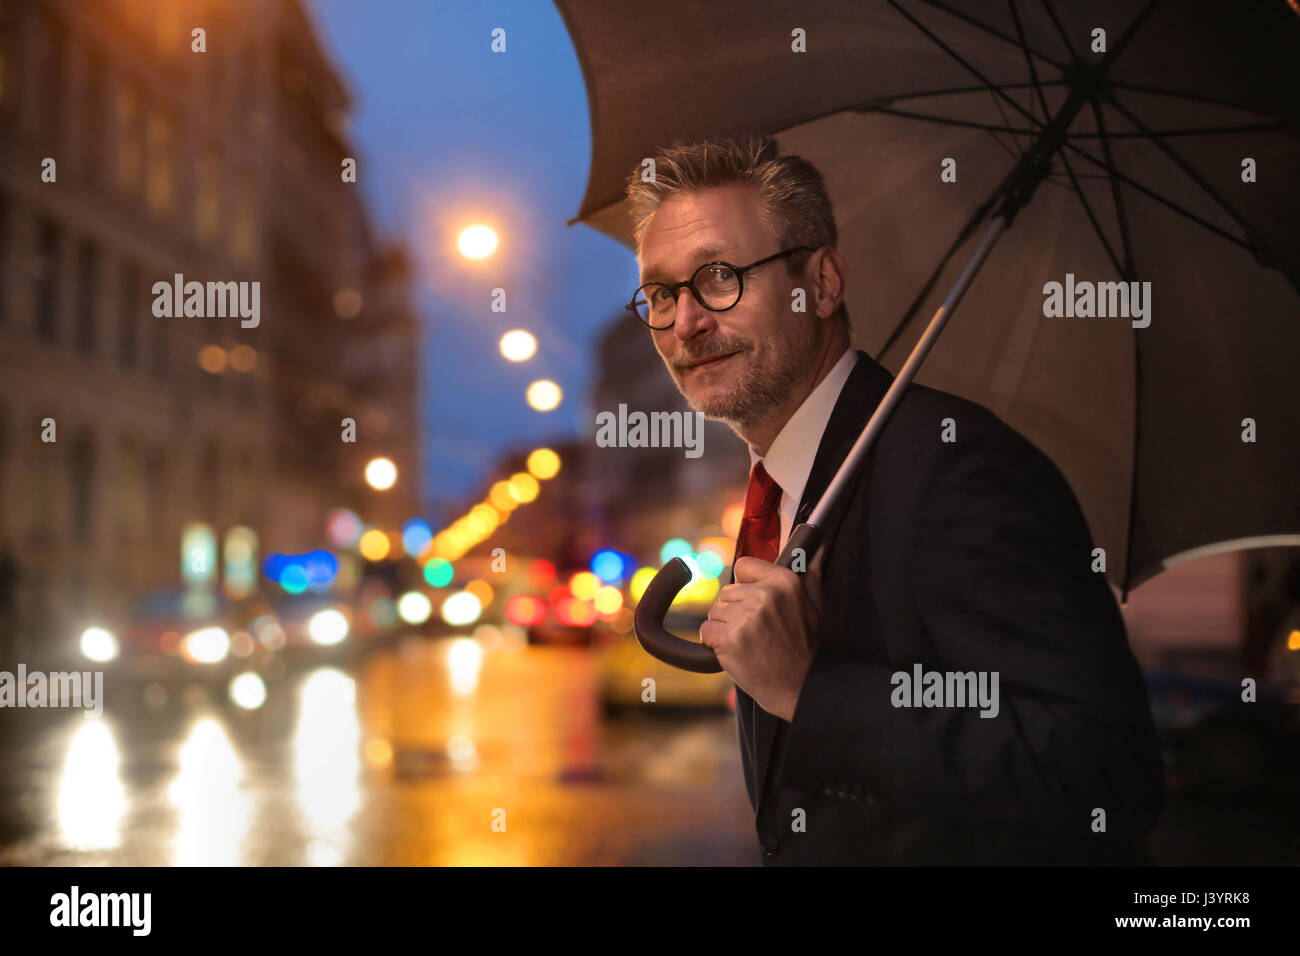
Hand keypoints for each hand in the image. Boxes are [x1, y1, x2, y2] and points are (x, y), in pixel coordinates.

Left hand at [700, 555, 821, 721]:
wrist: (799, 689)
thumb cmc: (805, 649)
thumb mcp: (814, 607)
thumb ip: (809, 575)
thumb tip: (817, 545)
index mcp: (785, 582)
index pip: (743, 566)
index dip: (745, 587)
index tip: (756, 604)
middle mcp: (765, 595)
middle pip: (726, 593)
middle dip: (735, 612)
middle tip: (759, 633)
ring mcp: (747, 617)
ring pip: (715, 612)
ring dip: (725, 629)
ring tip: (750, 644)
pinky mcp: (730, 639)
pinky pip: (706, 631)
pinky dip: (715, 644)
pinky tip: (738, 653)